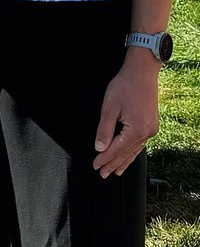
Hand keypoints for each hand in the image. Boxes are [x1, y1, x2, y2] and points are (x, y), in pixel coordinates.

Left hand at [93, 55, 159, 177]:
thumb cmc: (125, 86)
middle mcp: (146, 133)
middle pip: (126, 153)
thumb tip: (99, 147)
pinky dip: (132, 152)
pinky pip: (140, 144)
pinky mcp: (152, 125)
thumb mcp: (109, 107)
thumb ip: (104, 129)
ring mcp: (151, 130)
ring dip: (123, 161)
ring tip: (115, 171)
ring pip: (134, 151)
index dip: (104, 159)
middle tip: (102, 174)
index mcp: (136, 131)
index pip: (116, 150)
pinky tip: (128, 156)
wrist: (142, 72)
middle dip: (113, 164)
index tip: (95, 166)